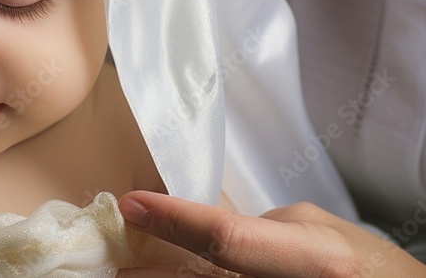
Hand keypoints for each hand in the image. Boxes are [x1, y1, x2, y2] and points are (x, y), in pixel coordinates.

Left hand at [116, 191, 425, 277]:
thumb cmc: (363, 267)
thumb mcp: (314, 230)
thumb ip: (255, 229)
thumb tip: (196, 227)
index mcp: (315, 261)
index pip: (229, 240)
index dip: (174, 221)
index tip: (131, 205)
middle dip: (151, 275)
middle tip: (111, 262)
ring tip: (129, 276)